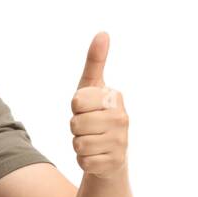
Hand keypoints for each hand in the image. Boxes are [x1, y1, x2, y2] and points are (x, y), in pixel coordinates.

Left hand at [71, 32, 128, 179]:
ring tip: (93, 140)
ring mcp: (121, 142)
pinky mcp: (114, 163)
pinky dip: (84, 160)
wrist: (110, 153)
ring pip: (78, 144)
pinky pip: (83, 161)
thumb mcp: (92, 88)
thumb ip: (95, 61)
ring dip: (79, 144)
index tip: (87, 109)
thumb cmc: (96, 114)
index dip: (75, 108)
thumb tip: (103, 33)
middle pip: (75, 124)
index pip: (76, 102)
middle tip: (88, 127)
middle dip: (75, 128)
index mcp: (115, 97)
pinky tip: (96, 155)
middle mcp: (122, 118)